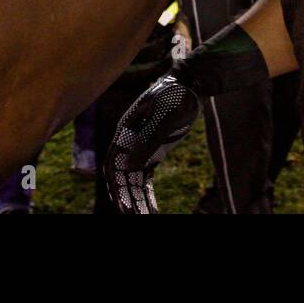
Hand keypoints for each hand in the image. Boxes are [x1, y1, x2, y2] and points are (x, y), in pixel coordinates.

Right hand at [105, 73, 199, 213]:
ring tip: (145, 217)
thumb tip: (128, 166)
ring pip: (133, 180)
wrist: (189, 84)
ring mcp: (141, 147)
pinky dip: (146, 194)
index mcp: (126, 130)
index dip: (116, 188)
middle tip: (134, 218)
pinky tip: (151, 209)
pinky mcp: (153, 152)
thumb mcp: (165, 117)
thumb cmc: (176, 95)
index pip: (113, 165)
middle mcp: (128, 141)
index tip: (124, 209)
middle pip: (122, 176)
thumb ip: (149, 140)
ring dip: (136, 200)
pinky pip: (145, 178)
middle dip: (126, 199)